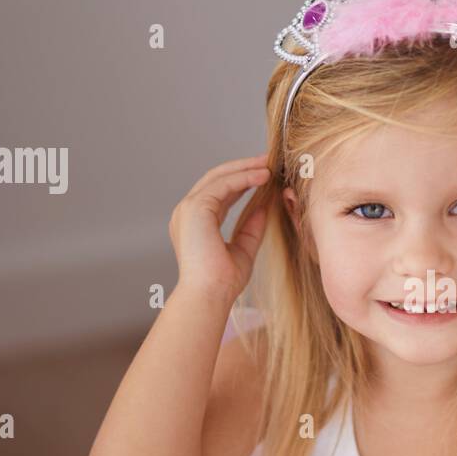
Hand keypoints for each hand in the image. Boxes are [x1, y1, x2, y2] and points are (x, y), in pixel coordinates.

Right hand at [169, 156, 270, 300]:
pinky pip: (222, 184)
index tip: (264, 174)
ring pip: (218, 178)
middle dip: (242, 168)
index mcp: (195, 223)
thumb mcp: (243, 249)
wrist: (209, 294)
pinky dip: (243, 178)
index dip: (241, 181)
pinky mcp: (194, 208)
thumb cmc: (223, 282)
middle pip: (216, 180)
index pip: (218, 194)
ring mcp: (188, 209)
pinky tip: (263, 176)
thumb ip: (252, 227)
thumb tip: (265, 206)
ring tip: (269, 165)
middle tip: (268, 161)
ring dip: (245, 169)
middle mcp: (187, 213)